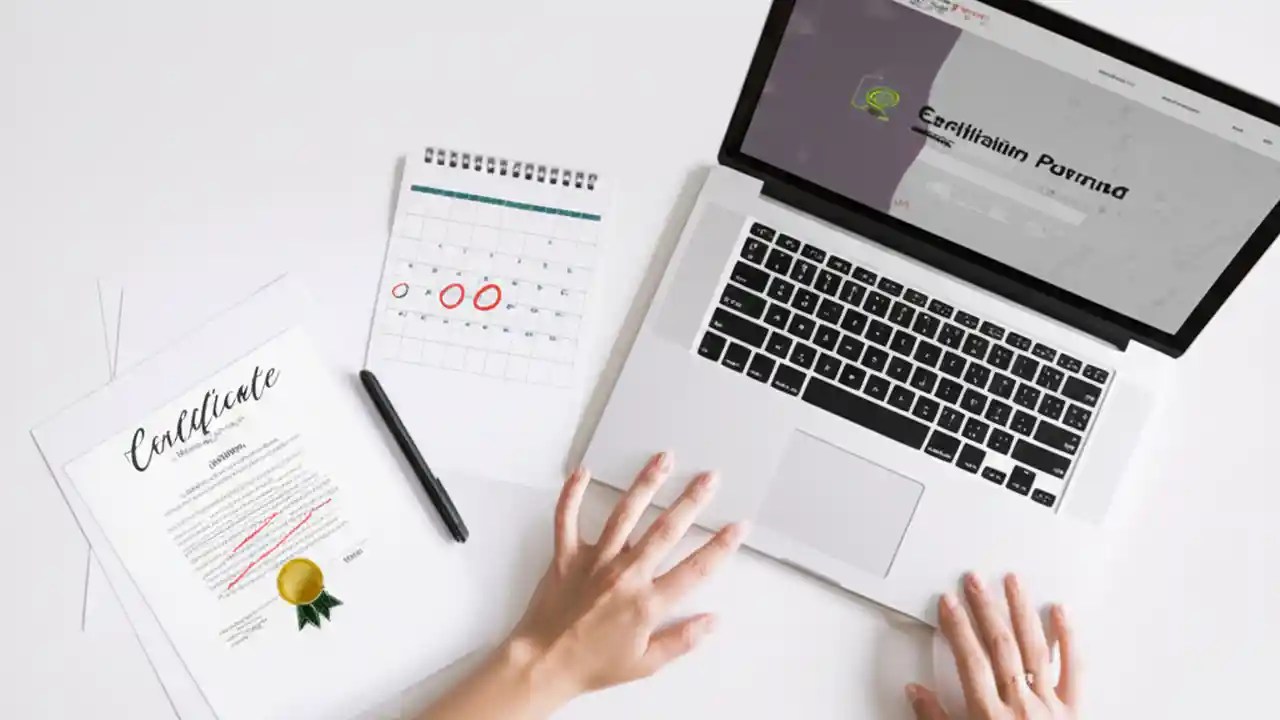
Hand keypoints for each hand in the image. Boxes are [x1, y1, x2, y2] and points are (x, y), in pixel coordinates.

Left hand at [510, 452, 746, 698]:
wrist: (544, 664)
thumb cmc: (592, 665)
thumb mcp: (646, 663)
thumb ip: (682, 640)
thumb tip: (712, 621)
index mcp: (647, 603)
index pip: (695, 568)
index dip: (721, 546)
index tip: (738, 527)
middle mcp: (624, 575)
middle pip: (665, 530)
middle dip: (692, 500)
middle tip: (709, 478)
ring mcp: (594, 562)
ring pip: (624, 514)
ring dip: (646, 484)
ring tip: (663, 460)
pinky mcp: (566, 557)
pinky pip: (567, 519)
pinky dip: (572, 495)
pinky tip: (583, 473)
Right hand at [906, 573, 1079, 719]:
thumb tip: (917, 693)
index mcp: (990, 717)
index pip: (970, 660)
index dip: (957, 628)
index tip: (948, 603)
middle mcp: (1022, 706)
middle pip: (1001, 646)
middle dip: (985, 609)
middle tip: (974, 581)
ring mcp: (1050, 707)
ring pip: (1036, 648)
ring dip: (1022, 611)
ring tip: (1012, 583)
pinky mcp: (1075, 712)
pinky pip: (1074, 670)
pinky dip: (1067, 639)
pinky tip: (1060, 614)